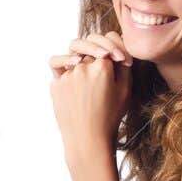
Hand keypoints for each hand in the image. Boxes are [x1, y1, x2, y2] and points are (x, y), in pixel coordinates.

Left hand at [50, 33, 131, 161]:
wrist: (88, 139)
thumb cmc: (110, 118)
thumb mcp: (125, 92)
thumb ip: (123, 67)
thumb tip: (118, 50)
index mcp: (103, 67)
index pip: (109, 41)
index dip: (115, 46)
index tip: (120, 58)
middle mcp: (83, 66)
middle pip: (89, 44)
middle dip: (97, 48)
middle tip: (104, 56)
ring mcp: (67, 74)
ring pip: (74, 55)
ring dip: (82, 58)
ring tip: (88, 70)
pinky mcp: (55, 83)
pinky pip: (59, 66)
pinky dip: (66, 66)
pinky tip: (73, 71)